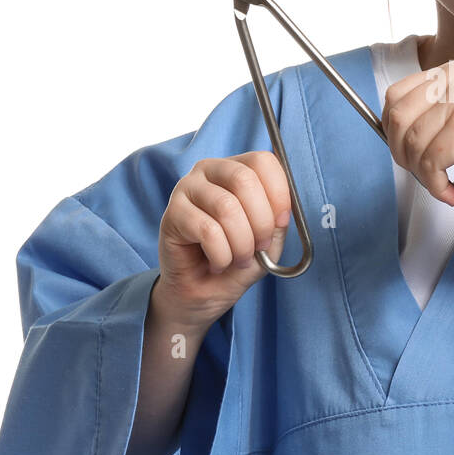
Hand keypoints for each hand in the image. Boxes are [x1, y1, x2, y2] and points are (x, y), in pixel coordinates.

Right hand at [154, 151, 290, 328]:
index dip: (278, 194)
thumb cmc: (238, 260)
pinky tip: (218, 263)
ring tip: (238, 259)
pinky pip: (207, 230)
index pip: (262, 161)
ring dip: (241, 244)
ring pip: (226, 207)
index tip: (280, 223)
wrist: (205, 292)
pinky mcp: (172, 213)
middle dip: (261, 222)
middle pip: (244, 179)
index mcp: (237, 168)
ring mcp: (187, 188)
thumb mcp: (270, 239)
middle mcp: (209, 170)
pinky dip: (221, 255)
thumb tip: (281, 208)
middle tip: (259, 248)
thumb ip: (278, 219)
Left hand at [383, 60, 453, 206]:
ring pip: (412, 143)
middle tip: (419, 172)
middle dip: (401, 153)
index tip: (402, 150)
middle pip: (398, 118)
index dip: (391, 128)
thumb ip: (431, 114)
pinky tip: (452, 191)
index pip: (397, 95)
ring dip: (421, 174)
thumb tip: (390, 132)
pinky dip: (436, 185)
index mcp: (452, 72)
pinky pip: (429, 163)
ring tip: (441, 184)